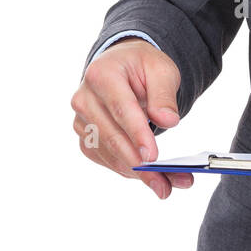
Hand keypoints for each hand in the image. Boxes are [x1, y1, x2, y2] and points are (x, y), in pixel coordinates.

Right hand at [70, 38, 190, 198]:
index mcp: (102, 74)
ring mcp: (82, 120)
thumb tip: (168, 120)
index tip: (153, 157)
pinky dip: (127, 170)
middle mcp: (85, 98)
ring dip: (137, 173)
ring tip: (165, 184)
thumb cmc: (140, 66)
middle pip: (112, 136)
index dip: (137, 134)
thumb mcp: (161, 69)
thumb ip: (164, 94)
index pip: (121, 108)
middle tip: (164, 183)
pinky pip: (105, 159)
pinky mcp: (85, 137)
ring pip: (108, 153)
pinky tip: (148, 177)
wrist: (121, 66)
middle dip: (139, 164)